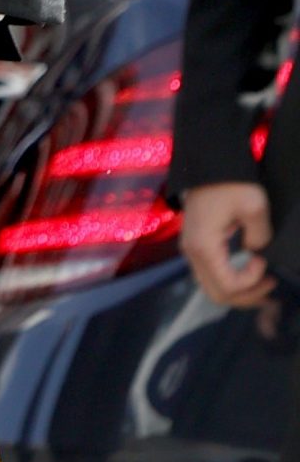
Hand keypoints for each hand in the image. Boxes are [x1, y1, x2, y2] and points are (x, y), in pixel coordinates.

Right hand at [183, 180, 273, 308]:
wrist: (208, 164)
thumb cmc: (230, 183)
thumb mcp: (254, 206)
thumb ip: (260, 236)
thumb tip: (256, 251)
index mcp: (204, 247)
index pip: (227, 285)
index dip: (251, 282)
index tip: (263, 261)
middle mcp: (192, 254)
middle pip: (217, 294)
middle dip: (246, 297)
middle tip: (271, 288)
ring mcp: (191, 251)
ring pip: (212, 288)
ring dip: (239, 292)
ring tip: (264, 286)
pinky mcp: (196, 246)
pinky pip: (211, 275)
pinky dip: (231, 281)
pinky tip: (248, 274)